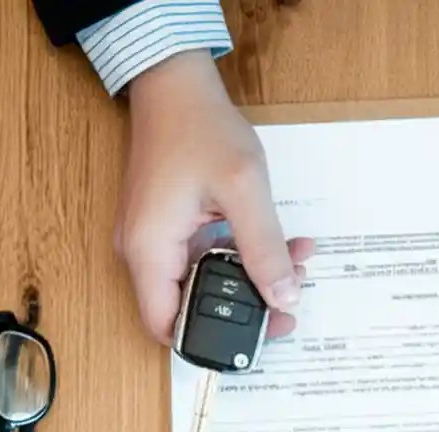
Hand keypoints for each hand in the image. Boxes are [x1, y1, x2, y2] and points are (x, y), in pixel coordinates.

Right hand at [114, 50, 311, 344]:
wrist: (174, 83)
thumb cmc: (198, 127)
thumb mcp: (243, 190)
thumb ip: (264, 248)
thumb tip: (283, 297)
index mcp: (150, 251)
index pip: (166, 327)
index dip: (209, 341)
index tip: (255, 337)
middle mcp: (144, 251)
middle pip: (190, 307)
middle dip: (245, 306)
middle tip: (289, 298)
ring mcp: (155, 238)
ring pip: (205, 280)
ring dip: (251, 276)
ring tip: (295, 261)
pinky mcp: (169, 224)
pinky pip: (205, 255)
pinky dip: (241, 252)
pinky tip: (279, 240)